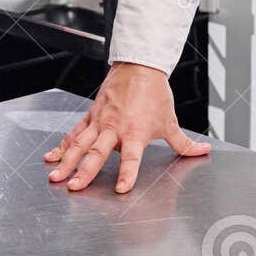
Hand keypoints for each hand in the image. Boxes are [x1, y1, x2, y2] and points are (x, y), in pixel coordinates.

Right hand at [44, 62, 210, 192]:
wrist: (139, 66)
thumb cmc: (155, 93)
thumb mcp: (171, 121)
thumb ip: (184, 143)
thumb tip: (204, 152)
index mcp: (135, 132)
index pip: (131, 158)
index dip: (127, 174)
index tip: (120, 189)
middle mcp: (115, 128)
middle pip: (97, 152)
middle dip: (84, 171)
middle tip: (74, 187)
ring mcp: (100, 121)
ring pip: (79, 144)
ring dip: (66, 161)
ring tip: (55, 177)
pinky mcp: (91, 115)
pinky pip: (74, 133)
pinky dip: (62, 145)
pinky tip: (51, 157)